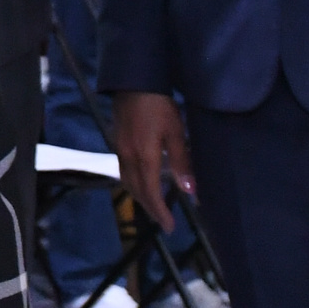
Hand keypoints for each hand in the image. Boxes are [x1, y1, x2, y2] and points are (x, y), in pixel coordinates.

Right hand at [112, 92, 193, 231]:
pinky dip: (135, 182)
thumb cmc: (159, 105)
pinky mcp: (118, 141)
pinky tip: (143, 180)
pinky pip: (124, 170)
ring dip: (141, 196)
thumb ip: (182, 162)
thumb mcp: (176, 132)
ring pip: (128, 181)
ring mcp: (120, 148)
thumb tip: (190, 192)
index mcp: (144, 157)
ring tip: (155, 204)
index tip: (170, 226)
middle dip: (150, 207)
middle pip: (136, 190)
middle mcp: (128, 156)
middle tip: (165, 221)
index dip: (160, 211)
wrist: (134, 80)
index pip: (150, 192)